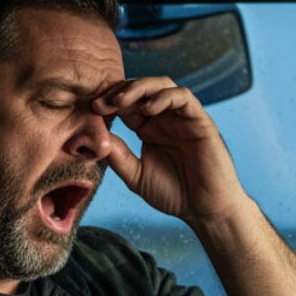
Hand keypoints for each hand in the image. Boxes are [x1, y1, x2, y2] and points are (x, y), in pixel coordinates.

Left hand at [93, 78, 247, 227]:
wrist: (205, 210)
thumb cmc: (174, 194)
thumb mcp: (136, 175)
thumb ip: (118, 155)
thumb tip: (95, 137)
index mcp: (148, 129)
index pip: (126, 104)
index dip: (108, 102)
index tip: (90, 109)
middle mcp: (165, 118)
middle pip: (140, 89)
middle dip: (118, 91)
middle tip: (100, 103)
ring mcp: (182, 118)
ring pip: (162, 85)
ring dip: (139, 88)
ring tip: (120, 101)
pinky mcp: (200, 121)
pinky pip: (183, 97)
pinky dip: (165, 97)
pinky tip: (148, 109)